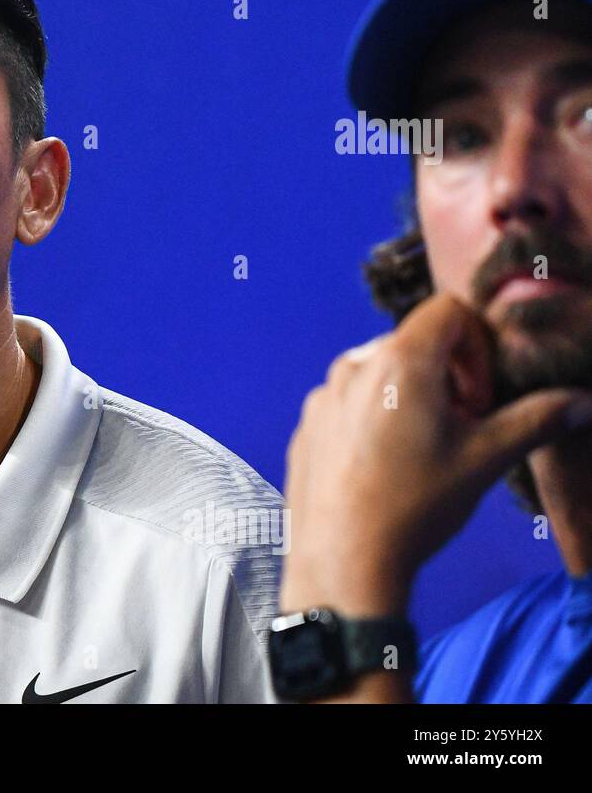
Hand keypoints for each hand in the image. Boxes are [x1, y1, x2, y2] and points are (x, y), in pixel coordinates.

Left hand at [280, 294, 591, 616]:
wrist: (343, 561)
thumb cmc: (415, 506)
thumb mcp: (486, 459)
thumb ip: (536, 419)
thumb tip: (581, 400)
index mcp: (399, 362)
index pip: (447, 311)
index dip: (477, 346)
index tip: (481, 397)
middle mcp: (353, 367)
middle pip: (413, 343)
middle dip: (448, 375)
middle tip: (463, 427)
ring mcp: (323, 396)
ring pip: (379, 375)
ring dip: (411, 397)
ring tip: (425, 451)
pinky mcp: (307, 425)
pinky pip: (348, 404)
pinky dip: (375, 420)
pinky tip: (386, 468)